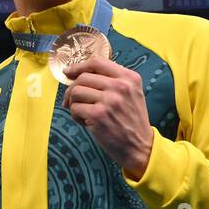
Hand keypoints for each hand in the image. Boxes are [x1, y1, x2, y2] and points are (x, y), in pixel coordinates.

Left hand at [61, 58, 153, 178]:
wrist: (140, 147)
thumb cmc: (131, 120)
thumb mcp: (130, 94)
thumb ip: (111, 81)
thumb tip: (78, 75)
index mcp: (129, 77)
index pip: (97, 61)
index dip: (79, 66)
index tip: (69, 72)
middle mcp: (120, 86)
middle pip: (83, 77)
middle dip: (73, 89)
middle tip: (73, 101)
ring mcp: (110, 100)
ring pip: (76, 91)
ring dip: (73, 103)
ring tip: (82, 113)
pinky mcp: (98, 115)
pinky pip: (75, 108)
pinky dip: (75, 116)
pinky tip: (85, 122)